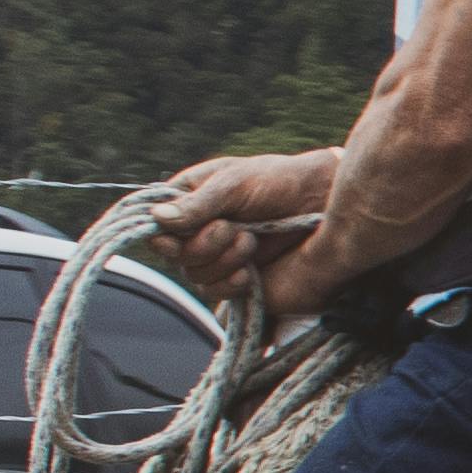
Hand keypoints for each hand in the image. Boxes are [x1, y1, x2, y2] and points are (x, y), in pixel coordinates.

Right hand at [143, 150, 335, 299]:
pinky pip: (216, 291)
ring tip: (251, 240)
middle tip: (233, 228)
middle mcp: (195, 227)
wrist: (317, 201)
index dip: (164, 236)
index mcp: (186, 198)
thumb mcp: (234, 184)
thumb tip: (157, 218)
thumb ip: (198, 204)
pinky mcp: (234, 274)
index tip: (183, 234)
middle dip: (203, 246)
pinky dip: (231, 284)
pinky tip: (250, 272)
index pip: (154, 226)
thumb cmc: (276, 181)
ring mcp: (214, 253)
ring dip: (223, 262)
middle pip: (173, 255)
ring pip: (195, 275)